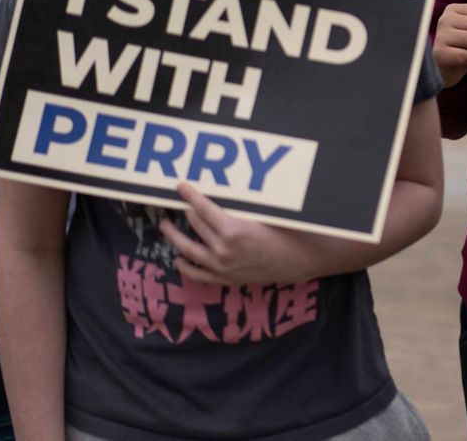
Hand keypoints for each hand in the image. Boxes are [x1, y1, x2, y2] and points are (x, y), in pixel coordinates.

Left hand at [159, 183, 315, 284]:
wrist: (299, 260)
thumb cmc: (287, 232)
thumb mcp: (264, 214)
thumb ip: (240, 207)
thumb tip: (221, 193)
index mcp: (232, 229)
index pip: (202, 208)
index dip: (190, 195)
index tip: (181, 187)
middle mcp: (223, 249)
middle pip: (195, 224)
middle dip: (186, 210)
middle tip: (180, 201)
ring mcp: (221, 266)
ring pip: (188, 249)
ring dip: (175, 236)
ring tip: (166, 226)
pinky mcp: (225, 279)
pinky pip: (197, 273)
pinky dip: (185, 266)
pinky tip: (179, 259)